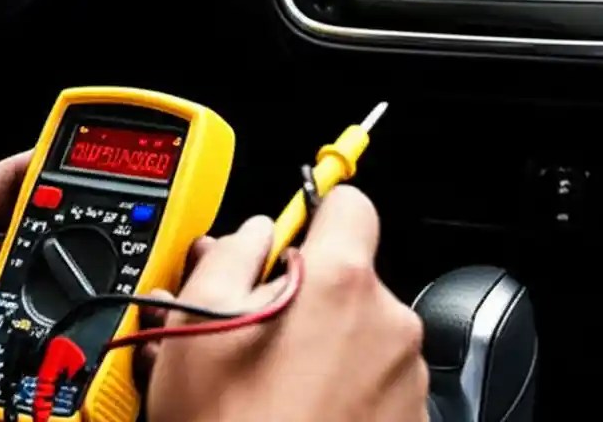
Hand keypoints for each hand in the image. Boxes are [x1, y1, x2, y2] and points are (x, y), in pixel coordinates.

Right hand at [146, 187, 427, 421]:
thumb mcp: (194, 327)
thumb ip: (226, 256)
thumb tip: (245, 236)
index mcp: (338, 281)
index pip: (347, 203)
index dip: (310, 215)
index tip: (288, 234)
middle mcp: (386, 322)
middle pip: (348, 274)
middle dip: (303, 292)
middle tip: (253, 329)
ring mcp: (403, 376)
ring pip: (360, 330)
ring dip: (321, 343)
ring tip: (268, 384)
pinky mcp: (408, 418)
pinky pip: (373, 379)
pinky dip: (341, 387)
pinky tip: (296, 410)